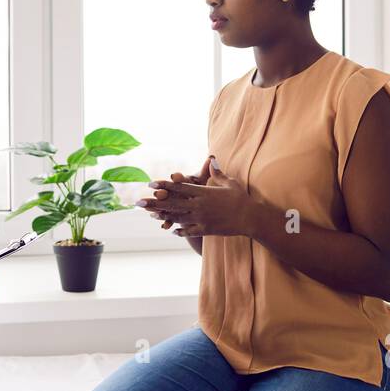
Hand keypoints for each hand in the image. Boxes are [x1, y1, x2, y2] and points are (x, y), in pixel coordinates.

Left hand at [138, 157, 255, 237]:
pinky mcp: (206, 229)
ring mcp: (202, 218)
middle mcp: (199, 205)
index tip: (151, 184)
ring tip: (150, 214)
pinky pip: (189, 230)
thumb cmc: (241, 198)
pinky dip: (180, 230)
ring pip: (178, 217)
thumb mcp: (229, 183)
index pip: (180, 188)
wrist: (250, 218)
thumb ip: (217, 173)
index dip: (164, 185)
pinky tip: (170, 229)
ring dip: (163, 215)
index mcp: (204, 192)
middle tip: (139, 202)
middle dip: (154, 202)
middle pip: (173, 203)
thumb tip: (212, 159)